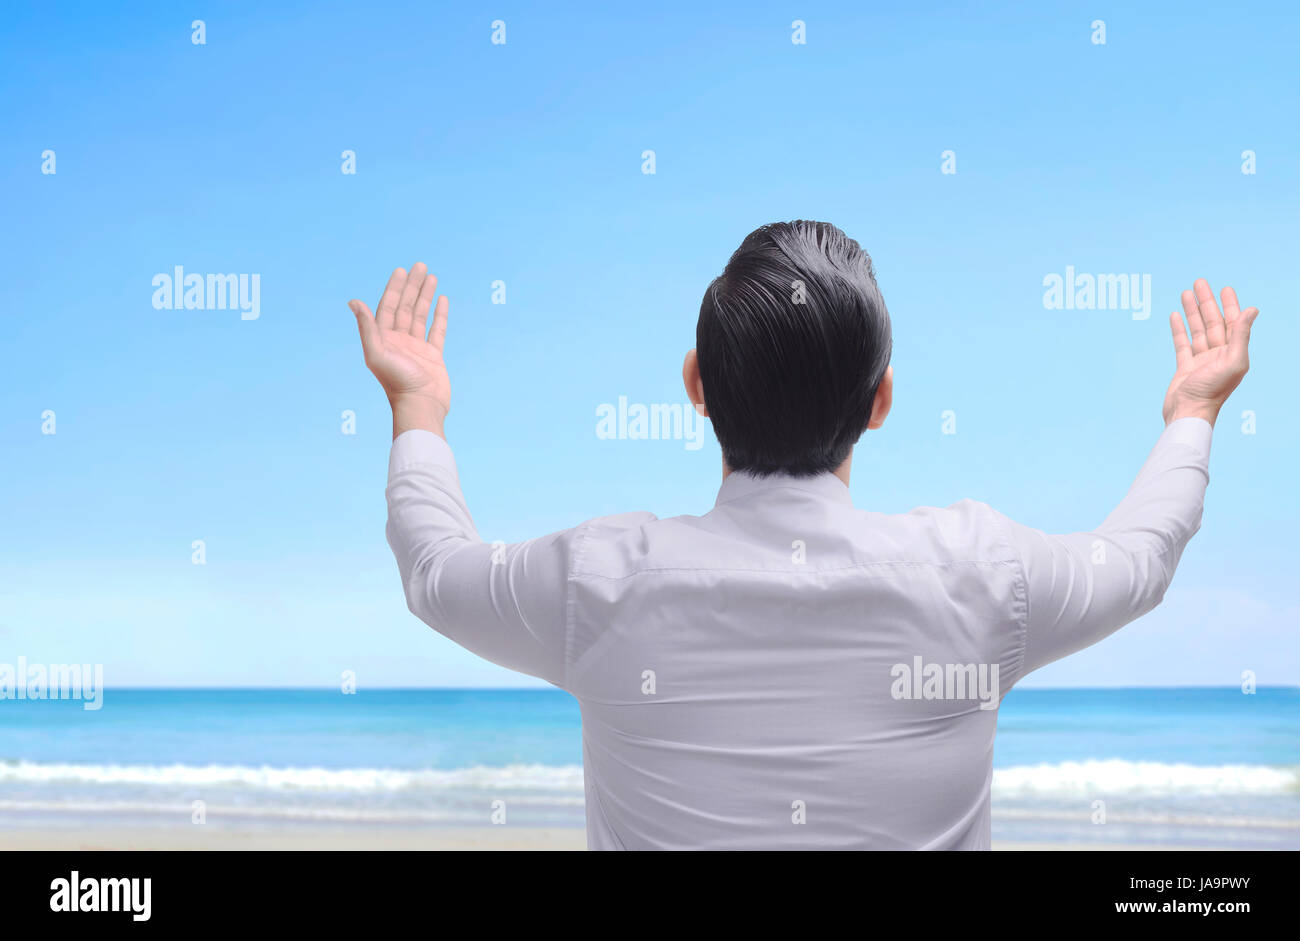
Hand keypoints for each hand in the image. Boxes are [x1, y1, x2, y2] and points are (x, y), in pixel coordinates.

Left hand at [349, 263, 450, 436]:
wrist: (421, 406)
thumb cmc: (397, 383)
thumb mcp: (377, 354)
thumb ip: (367, 327)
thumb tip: (353, 302)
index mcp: (383, 339)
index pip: (388, 307)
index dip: (394, 288)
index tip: (402, 270)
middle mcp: (398, 341)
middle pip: (405, 307)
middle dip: (412, 286)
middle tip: (420, 266)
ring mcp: (416, 348)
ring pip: (421, 315)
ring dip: (425, 296)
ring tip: (432, 276)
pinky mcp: (433, 356)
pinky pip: (437, 330)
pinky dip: (440, 315)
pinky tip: (442, 300)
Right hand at [1163, 279, 1257, 426]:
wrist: (1188, 413)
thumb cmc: (1211, 392)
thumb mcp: (1232, 361)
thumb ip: (1240, 336)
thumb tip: (1251, 310)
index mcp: (1233, 353)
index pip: (1232, 323)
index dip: (1229, 305)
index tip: (1224, 289)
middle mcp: (1219, 355)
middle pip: (1212, 322)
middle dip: (1207, 302)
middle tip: (1199, 283)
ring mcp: (1201, 361)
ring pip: (1197, 330)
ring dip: (1192, 312)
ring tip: (1185, 294)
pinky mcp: (1185, 368)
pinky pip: (1182, 344)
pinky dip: (1179, 329)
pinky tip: (1175, 316)